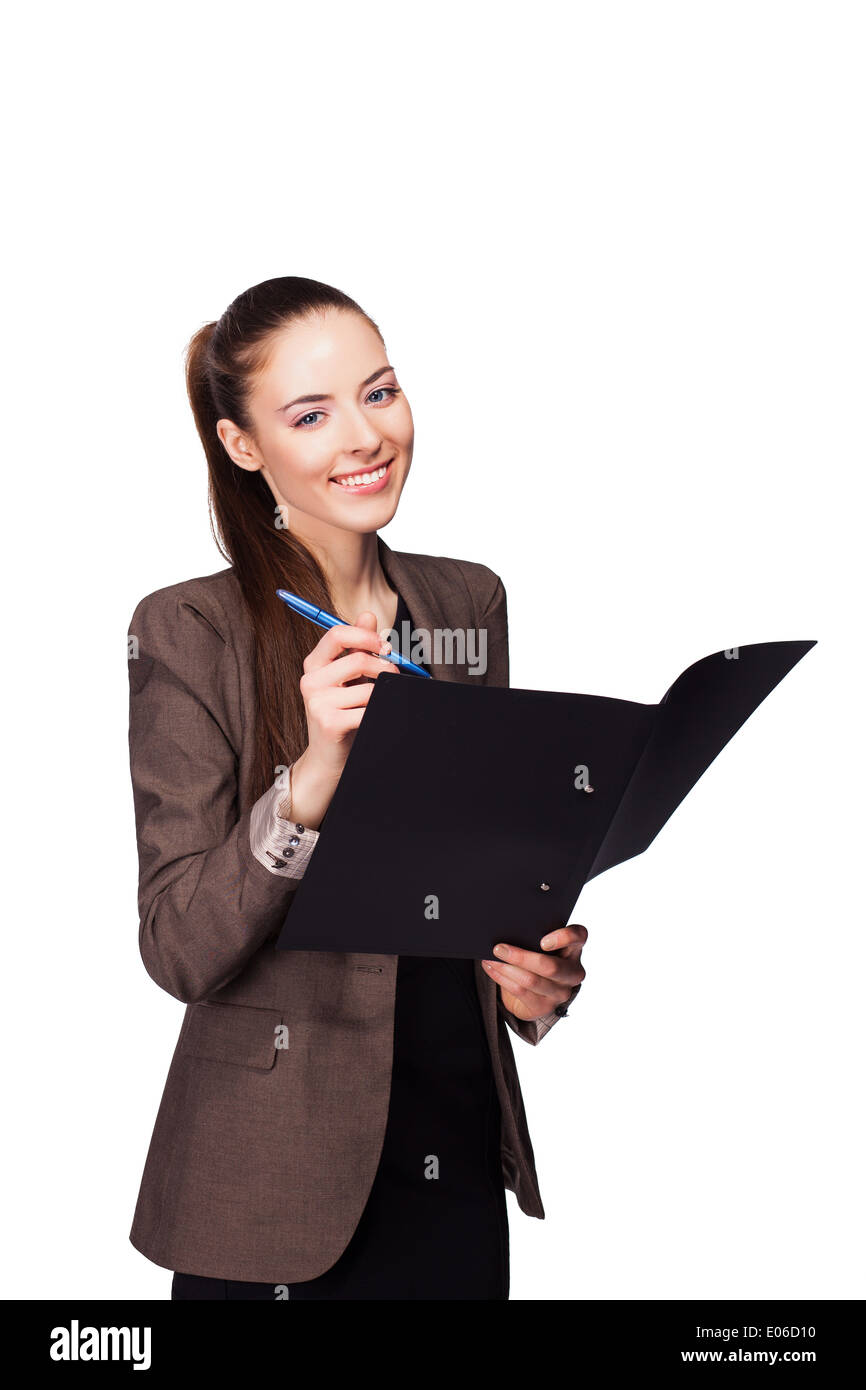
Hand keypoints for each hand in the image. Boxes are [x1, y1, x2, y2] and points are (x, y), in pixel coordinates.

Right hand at [289, 611, 398, 826]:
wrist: (328, 757)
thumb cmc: (341, 713)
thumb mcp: (347, 677)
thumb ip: (357, 647)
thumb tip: (367, 615)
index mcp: (314, 664)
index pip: (336, 634)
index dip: (365, 636)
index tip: (384, 646)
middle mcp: (311, 680)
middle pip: (358, 660)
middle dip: (385, 666)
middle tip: (395, 674)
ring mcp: (317, 702)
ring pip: (369, 688)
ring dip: (384, 694)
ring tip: (382, 701)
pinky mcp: (330, 722)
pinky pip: (369, 709)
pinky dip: (380, 711)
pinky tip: (376, 716)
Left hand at [481, 924, 587, 1020]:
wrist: (534, 994)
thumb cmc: (536, 960)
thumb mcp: (539, 946)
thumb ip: (532, 937)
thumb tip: (505, 930)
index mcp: (574, 949)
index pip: (578, 937)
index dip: (564, 937)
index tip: (542, 941)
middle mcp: (573, 972)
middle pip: (551, 966)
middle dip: (521, 957)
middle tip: (498, 948)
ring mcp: (561, 992)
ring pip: (532, 981)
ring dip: (507, 968)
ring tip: (490, 958)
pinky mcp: (545, 1007)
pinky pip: (520, 991)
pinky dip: (502, 978)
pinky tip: (491, 968)